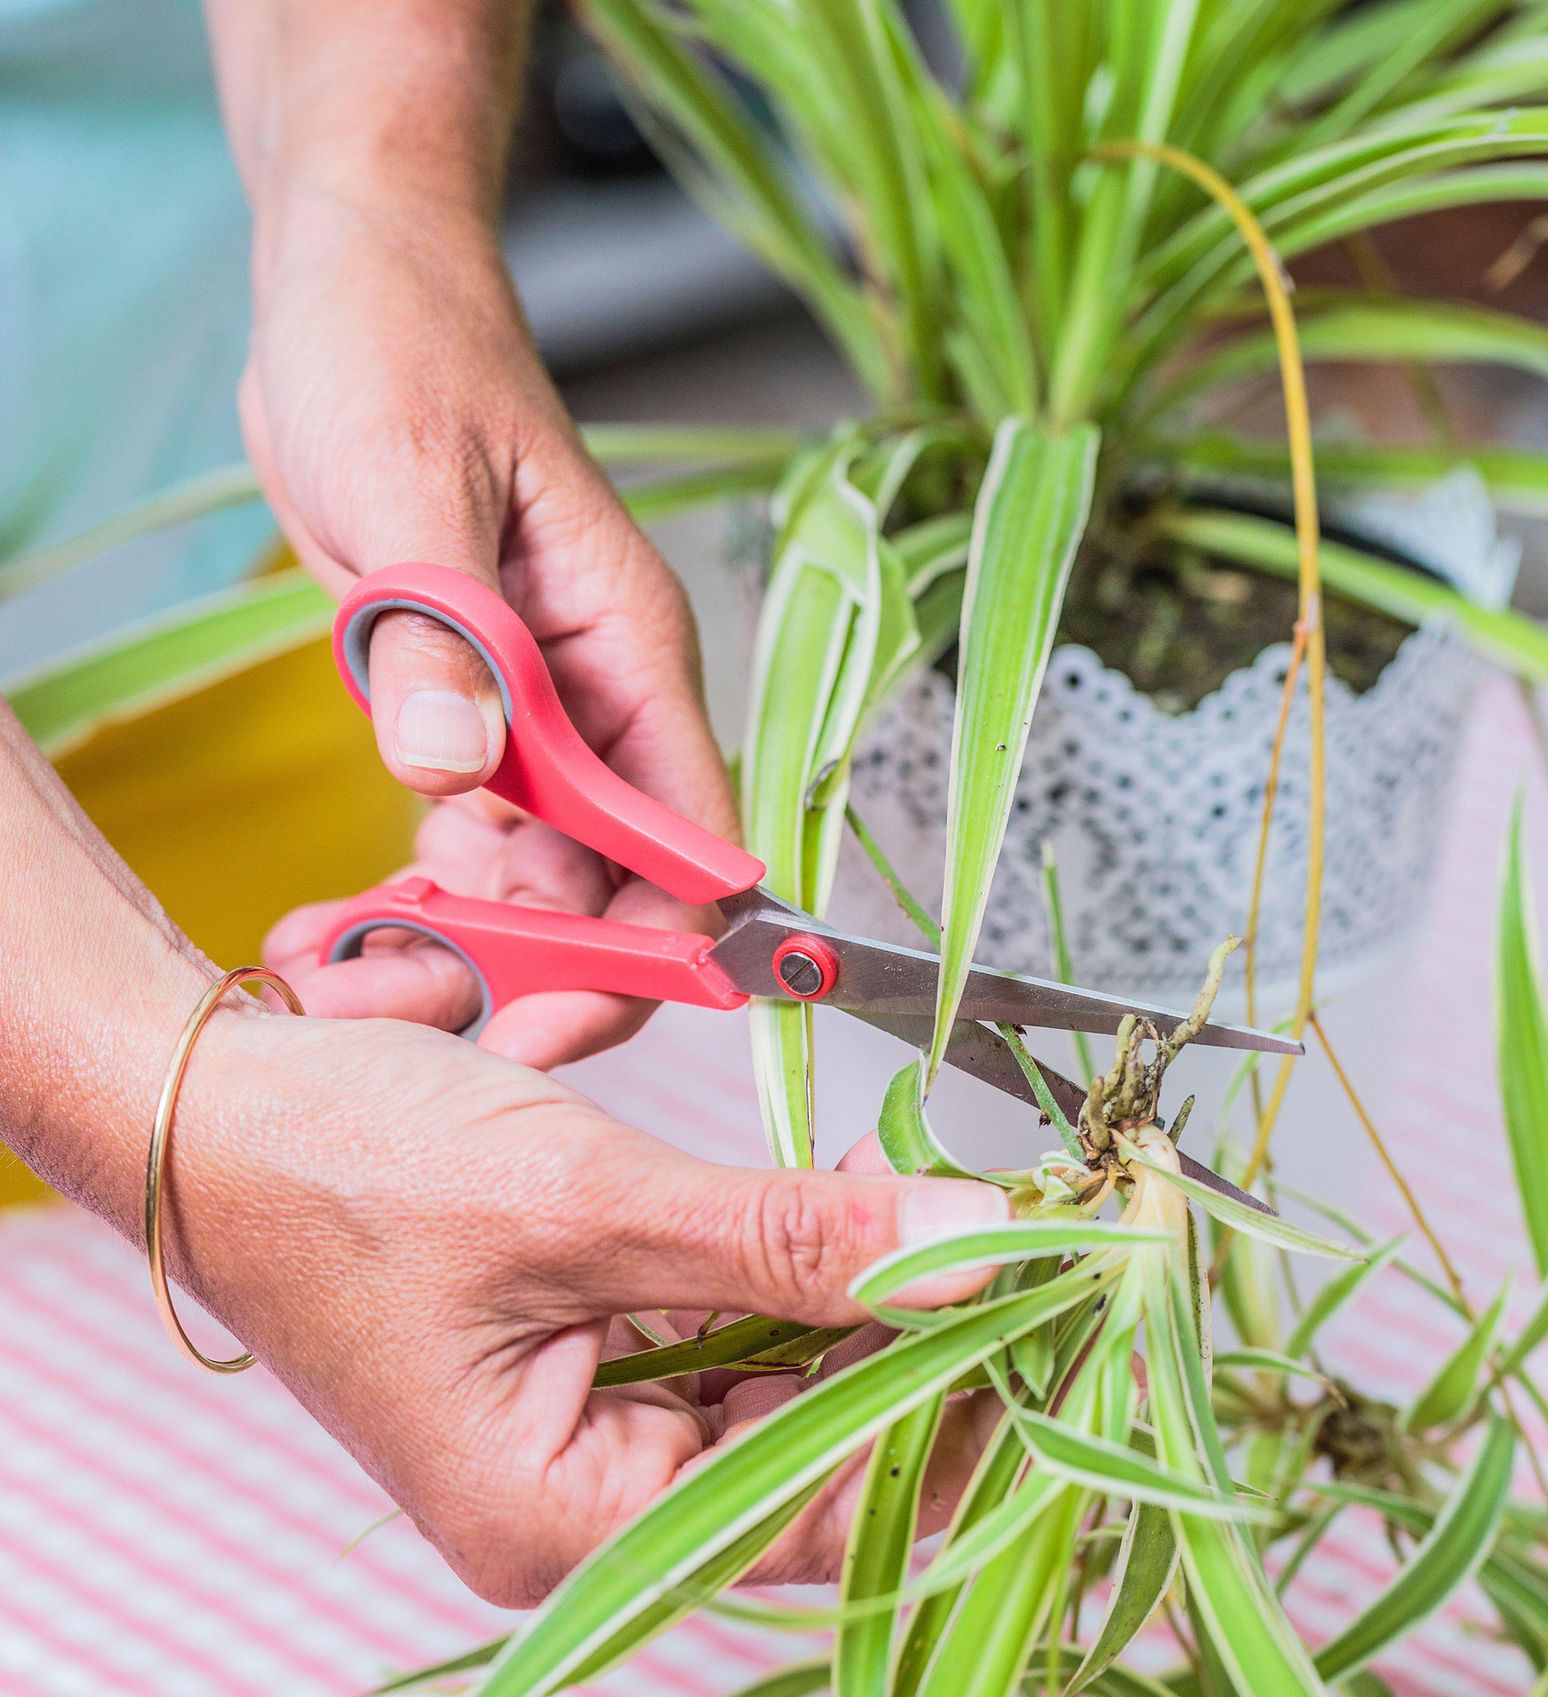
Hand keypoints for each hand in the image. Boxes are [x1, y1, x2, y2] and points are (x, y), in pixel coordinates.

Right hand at [174, 1008, 1009, 1604]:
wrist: (212, 1107)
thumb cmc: (343, 1167)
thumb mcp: (587, 1202)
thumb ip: (788, 1235)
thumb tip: (972, 1246)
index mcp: (561, 1522)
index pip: (817, 1512)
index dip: (948, 1416)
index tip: (1048, 1314)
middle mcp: (580, 1503)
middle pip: (811, 1452)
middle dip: (922, 1342)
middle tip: (1030, 1239)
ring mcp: (583, 1430)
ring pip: (781, 1384)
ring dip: (867, 1292)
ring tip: (960, 1199)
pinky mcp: (585, 1356)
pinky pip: (728, 1332)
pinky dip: (797, 1264)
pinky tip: (864, 1193)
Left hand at [244, 195, 733, 1054]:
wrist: (352, 288)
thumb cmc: (405, 348)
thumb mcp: (409, 482)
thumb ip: (439, 632)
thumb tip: (456, 774)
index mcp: (631, 654)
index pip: (685, 845)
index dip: (640, 956)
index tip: (539, 1026)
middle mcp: (601, 708)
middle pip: (607, 895)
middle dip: (516, 975)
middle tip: (384, 1010)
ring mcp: (535, 722)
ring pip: (530, 890)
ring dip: (449, 951)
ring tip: (332, 972)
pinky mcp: (467, 722)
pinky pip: (461, 849)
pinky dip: (409, 903)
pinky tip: (336, 928)